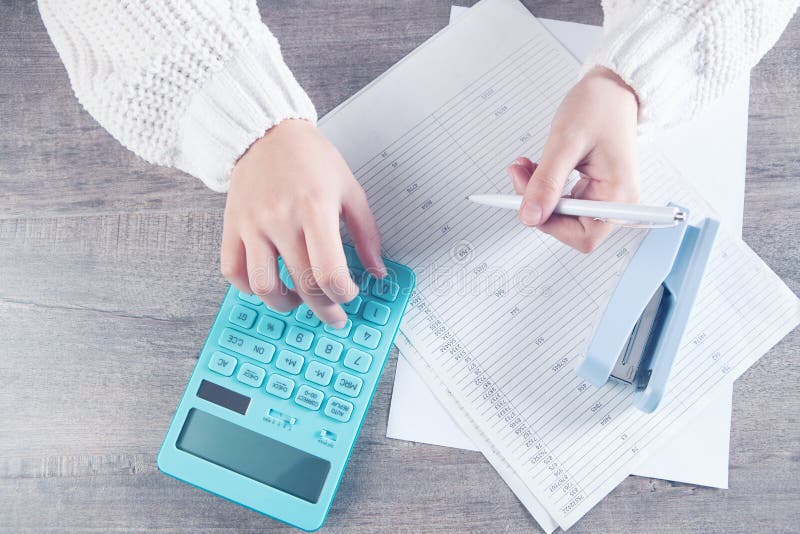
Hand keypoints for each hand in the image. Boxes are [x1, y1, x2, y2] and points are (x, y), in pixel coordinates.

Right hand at [221, 119, 385, 326]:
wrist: (266, 132)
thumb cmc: (311, 159)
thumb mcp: (350, 189)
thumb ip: (367, 233)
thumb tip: (377, 271)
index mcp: (315, 210)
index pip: (329, 274)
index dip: (343, 295)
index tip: (349, 295)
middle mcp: (281, 220)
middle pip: (302, 286)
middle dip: (323, 309)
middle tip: (333, 314)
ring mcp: (253, 225)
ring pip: (264, 286)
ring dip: (285, 303)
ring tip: (298, 299)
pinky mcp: (232, 226)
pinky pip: (233, 271)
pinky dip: (249, 287)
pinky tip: (268, 283)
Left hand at [510, 66, 639, 251]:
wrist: (612, 87)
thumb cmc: (598, 107)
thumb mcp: (566, 142)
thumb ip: (546, 182)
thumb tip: (530, 216)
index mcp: (619, 195)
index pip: (582, 235)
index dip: (549, 224)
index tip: (524, 202)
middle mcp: (617, 202)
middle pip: (570, 227)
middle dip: (539, 205)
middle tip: (519, 176)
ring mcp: (606, 196)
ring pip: (562, 214)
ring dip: (537, 194)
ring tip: (525, 166)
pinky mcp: (594, 189)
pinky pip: (563, 200)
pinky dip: (544, 186)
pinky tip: (535, 167)